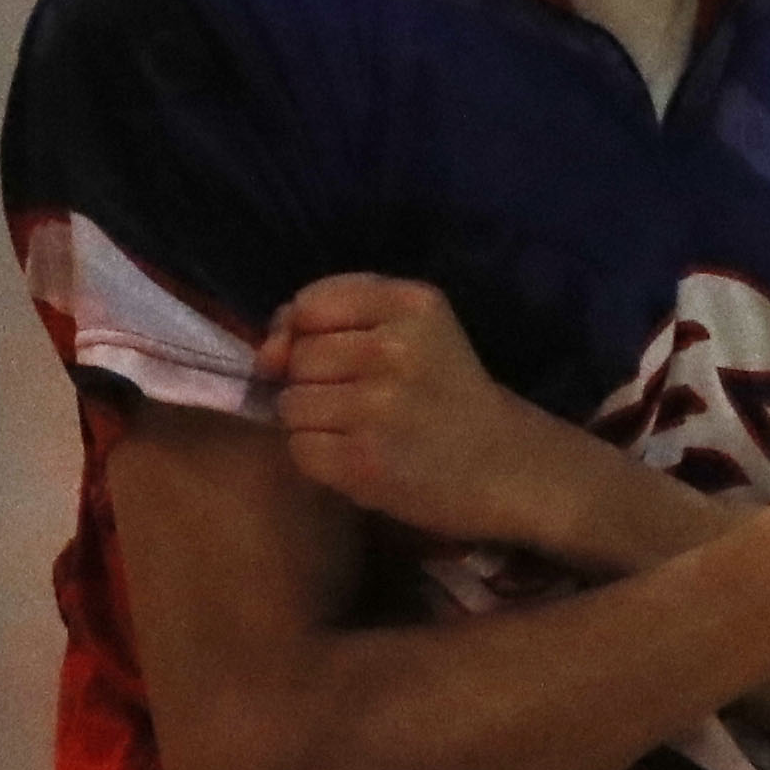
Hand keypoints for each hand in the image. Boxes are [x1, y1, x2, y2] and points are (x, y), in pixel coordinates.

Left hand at [260, 273, 543, 546]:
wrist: (504, 466)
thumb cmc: (446, 393)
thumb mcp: (411, 329)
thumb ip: (332, 319)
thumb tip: (266, 353)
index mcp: (411, 303)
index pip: (309, 304)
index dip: (306, 333)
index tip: (339, 356)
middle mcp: (395, 349)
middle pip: (297, 357)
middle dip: (316, 381)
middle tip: (365, 399)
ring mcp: (378, 408)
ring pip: (291, 404)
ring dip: (315, 423)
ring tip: (362, 430)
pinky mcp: (365, 461)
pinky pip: (300, 449)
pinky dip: (320, 458)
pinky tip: (359, 457)